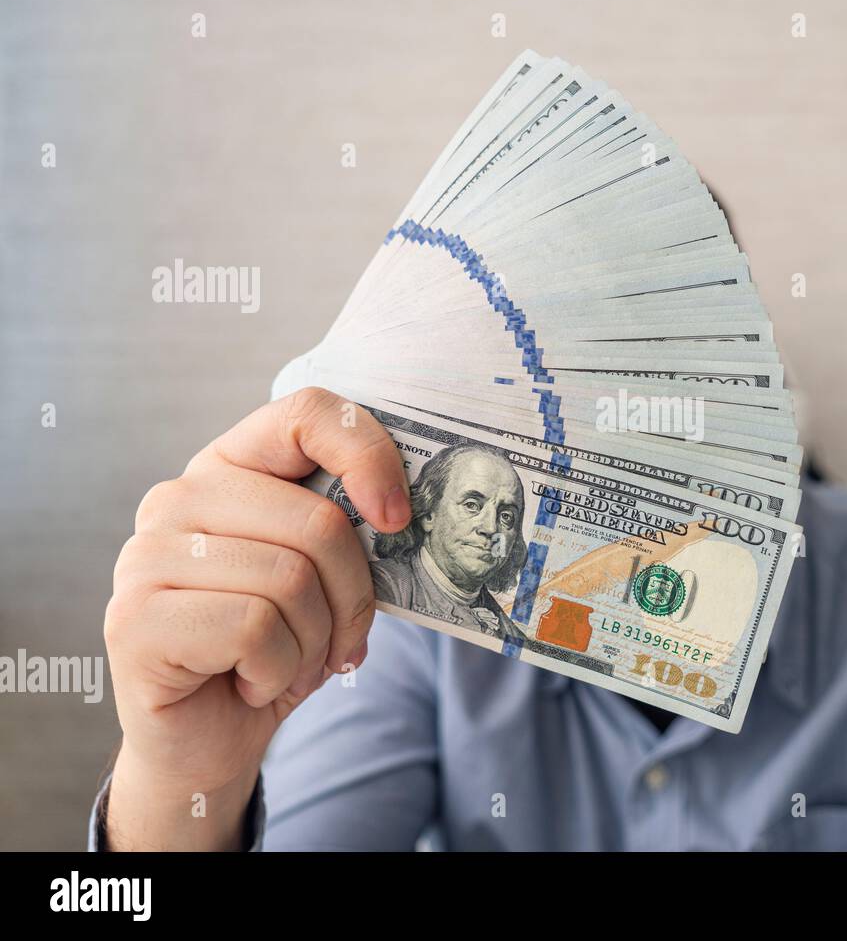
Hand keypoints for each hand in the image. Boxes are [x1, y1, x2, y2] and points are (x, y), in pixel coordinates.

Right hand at [103, 387, 410, 848]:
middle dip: (352, 597)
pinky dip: (277, 672)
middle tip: (339, 641)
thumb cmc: (274, 649)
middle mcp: (177, 498)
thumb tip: (403, 513)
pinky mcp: (134, 618)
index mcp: (229, 469)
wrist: (208, 741)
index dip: (367, 454)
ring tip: (286, 663)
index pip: (305, 414)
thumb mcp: (325, 581)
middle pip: (318, 521)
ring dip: (314, 643)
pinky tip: (248, 683)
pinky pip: (255, 629)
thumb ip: (350, 532)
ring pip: (291, 580)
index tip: (398, 519)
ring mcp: (145, 555)